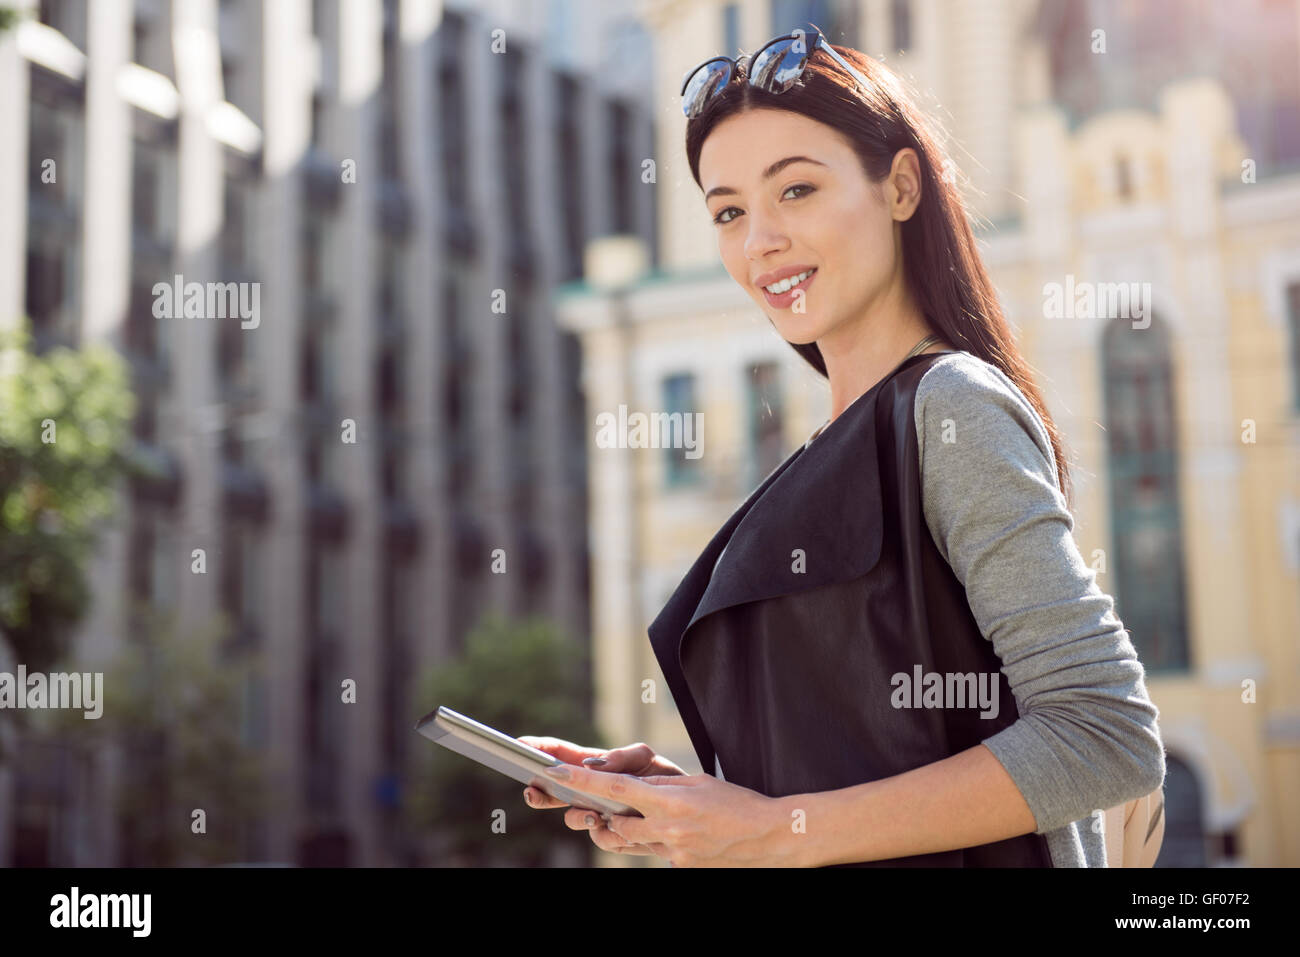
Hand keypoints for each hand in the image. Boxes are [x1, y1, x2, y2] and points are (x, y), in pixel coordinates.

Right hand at [517, 738, 686, 856]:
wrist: (686, 810)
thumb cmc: (663, 777)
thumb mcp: (646, 758)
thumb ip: (623, 756)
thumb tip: (595, 764)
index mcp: (594, 766)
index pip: (561, 755)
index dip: (539, 749)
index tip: (518, 746)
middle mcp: (590, 790)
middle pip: (554, 791)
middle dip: (539, 792)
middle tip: (533, 791)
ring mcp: (598, 813)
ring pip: (573, 818)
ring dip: (577, 816)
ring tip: (593, 814)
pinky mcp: (613, 835)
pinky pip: (600, 838)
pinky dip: (604, 833)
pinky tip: (611, 826)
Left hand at [531, 759, 798, 866]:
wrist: (770, 837)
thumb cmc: (737, 803)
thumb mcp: (697, 783)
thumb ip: (662, 787)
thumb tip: (636, 791)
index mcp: (670, 802)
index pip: (615, 790)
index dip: (583, 782)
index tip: (558, 774)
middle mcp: (667, 830)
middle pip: (615, 825)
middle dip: (602, 815)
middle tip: (593, 806)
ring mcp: (673, 853)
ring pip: (631, 843)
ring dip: (625, 829)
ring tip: (635, 817)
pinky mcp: (681, 867)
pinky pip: (654, 853)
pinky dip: (653, 841)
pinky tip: (674, 831)